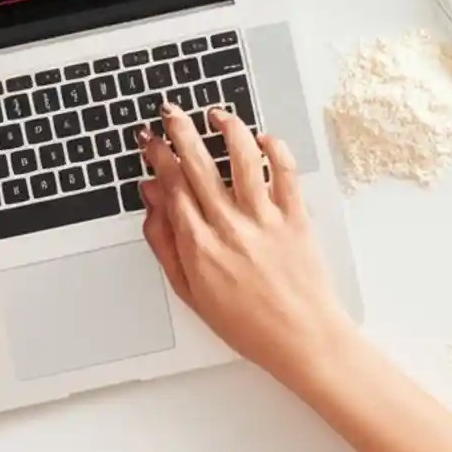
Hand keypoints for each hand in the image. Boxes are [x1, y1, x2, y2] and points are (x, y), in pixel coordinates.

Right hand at [138, 104, 354, 382]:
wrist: (302, 340)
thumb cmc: (247, 324)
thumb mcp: (190, 292)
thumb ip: (165, 244)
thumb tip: (151, 201)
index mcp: (199, 245)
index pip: (171, 185)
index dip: (157, 156)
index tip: (149, 139)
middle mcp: (229, 226)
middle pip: (198, 164)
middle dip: (179, 130)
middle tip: (170, 111)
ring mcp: (264, 220)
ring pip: (242, 158)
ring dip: (227, 129)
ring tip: (217, 114)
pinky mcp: (296, 218)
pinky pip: (285, 172)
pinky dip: (275, 149)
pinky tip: (264, 138)